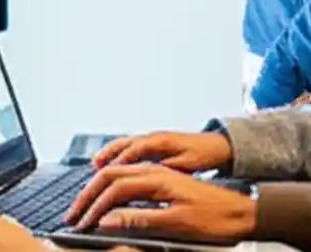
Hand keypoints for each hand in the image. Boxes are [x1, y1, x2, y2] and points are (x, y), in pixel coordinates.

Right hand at [65, 163, 255, 243]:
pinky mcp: (166, 179)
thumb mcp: (178, 223)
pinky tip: (111, 193)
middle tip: (73, 214)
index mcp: (158, 178)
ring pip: (120, 172)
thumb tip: (108, 220)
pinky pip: (131, 175)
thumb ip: (141, 219)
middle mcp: (157, 170)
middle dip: (88, 194)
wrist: (244, 211)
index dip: (95, 207)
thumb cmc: (216, 217)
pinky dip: (114, 182)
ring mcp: (161, 173)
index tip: (82, 225)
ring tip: (83, 201)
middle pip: (111, 175)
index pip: (114, 188)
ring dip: (98, 186)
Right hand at [92, 132, 231, 172]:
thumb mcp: (187, 165)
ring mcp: (152, 138)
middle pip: (123, 143)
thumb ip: (166, 168)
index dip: (120, 162)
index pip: (135, 149)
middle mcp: (153, 137)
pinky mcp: (153, 144)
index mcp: (161, 141)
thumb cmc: (204, 154)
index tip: (107, 174)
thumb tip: (147, 174)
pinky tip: (111, 162)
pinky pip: (129, 146)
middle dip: (106, 155)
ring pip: (124, 143)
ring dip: (108, 153)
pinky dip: (116, 153)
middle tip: (93, 169)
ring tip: (94, 165)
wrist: (217, 145)